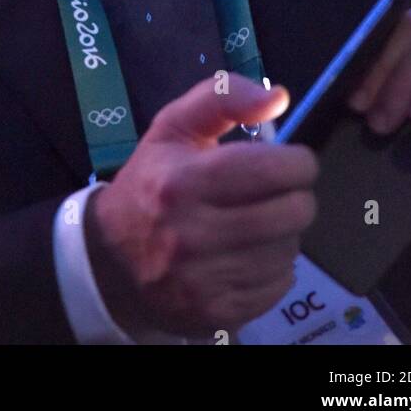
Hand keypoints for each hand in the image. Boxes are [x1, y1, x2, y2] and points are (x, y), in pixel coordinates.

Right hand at [84, 75, 316, 337]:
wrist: (112, 261)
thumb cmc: (152, 183)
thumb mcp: (174, 127)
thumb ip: (224, 97)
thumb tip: (279, 97)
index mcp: (182, 181)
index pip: (271, 169)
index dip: (297, 162)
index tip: (292, 161)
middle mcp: (193, 234)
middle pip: (292, 212)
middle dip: (296, 195)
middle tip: (280, 191)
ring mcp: (205, 281)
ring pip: (289, 250)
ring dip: (285, 232)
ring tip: (259, 222)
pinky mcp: (219, 314)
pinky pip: (279, 285)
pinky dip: (275, 266)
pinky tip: (250, 252)